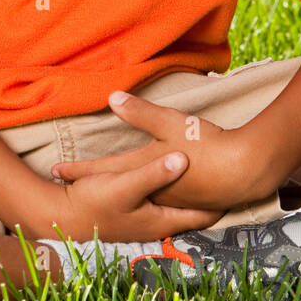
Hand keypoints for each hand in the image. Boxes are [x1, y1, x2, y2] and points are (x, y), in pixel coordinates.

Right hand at [45, 150, 222, 242]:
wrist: (60, 217)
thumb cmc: (95, 204)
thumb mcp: (126, 184)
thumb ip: (153, 171)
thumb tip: (182, 158)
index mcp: (159, 218)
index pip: (202, 216)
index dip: (223, 204)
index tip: (245, 193)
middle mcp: (155, 224)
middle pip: (193, 214)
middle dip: (211, 204)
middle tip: (235, 190)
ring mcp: (142, 222)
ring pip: (177, 210)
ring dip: (193, 200)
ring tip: (213, 188)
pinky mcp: (130, 214)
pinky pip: (160, 205)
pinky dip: (171, 197)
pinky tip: (170, 189)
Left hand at [50, 90, 255, 212]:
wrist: (244, 172)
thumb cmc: (207, 146)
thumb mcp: (171, 123)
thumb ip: (141, 113)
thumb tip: (111, 98)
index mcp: (143, 169)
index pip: (103, 170)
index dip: (79, 170)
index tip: (55, 172)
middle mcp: (152, 190)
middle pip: (116, 187)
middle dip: (94, 185)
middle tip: (71, 187)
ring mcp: (170, 199)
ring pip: (137, 198)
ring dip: (120, 194)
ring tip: (107, 193)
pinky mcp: (189, 202)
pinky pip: (160, 203)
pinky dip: (147, 200)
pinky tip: (152, 200)